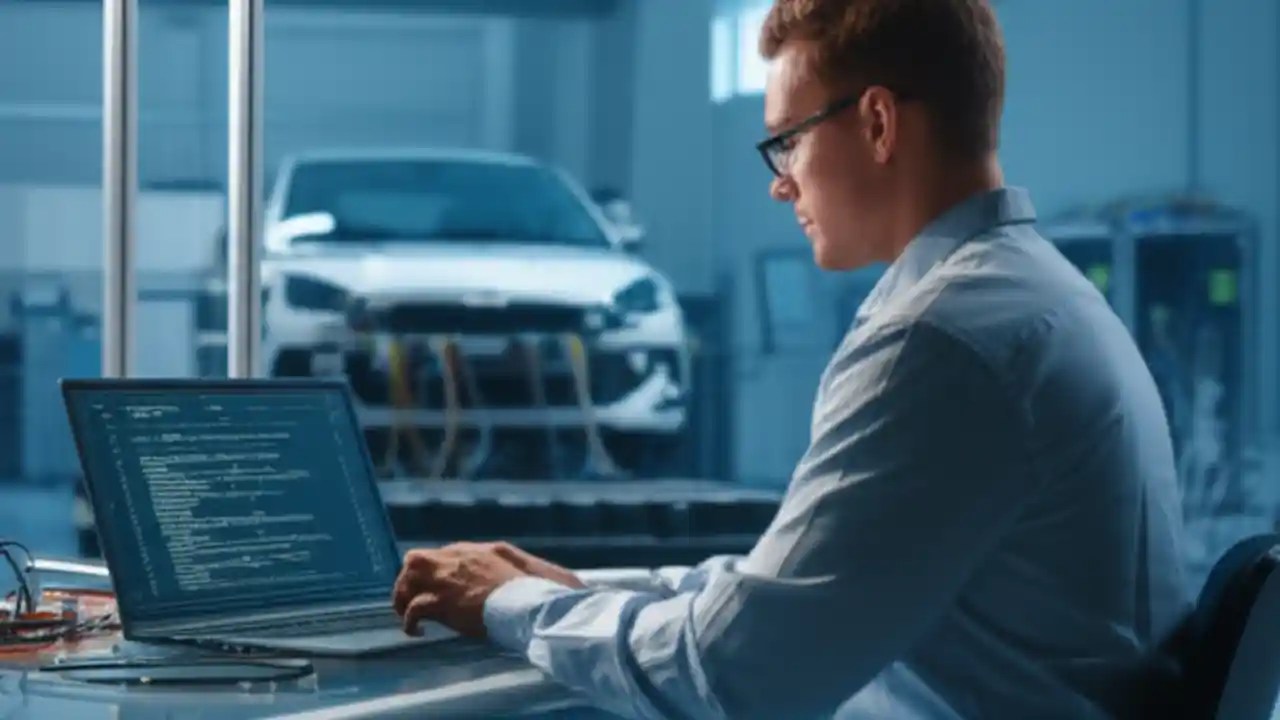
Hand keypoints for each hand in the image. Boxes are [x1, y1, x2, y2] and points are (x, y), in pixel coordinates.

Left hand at [392, 542, 584, 637]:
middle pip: (419, 559)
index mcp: (484, 550)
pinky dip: (410, 620)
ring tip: (406, 614)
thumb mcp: (537, 570)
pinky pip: (413, 608)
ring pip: (408, 575)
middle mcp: (461, 558)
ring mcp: (450, 578)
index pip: (449, 553)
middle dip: (412, 579)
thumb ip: (527, 569)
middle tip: (413, 599)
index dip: (439, 572)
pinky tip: (417, 632)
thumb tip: (551, 576)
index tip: (440, 588)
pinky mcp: (444, 601)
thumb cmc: (543, 592)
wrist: (534, 605)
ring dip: (403, 595)